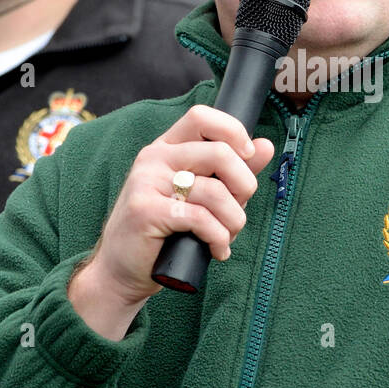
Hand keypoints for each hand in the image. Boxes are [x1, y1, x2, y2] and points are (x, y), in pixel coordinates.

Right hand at [68, 105, 275, 339]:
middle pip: (220, 153)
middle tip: (239, 211)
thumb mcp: (202, 197)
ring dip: (234, 221)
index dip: (234, 132)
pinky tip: (216, 250)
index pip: (202, 117)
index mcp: (167, 148)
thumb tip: (266, 146)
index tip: (248, 158)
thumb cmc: (166, 233)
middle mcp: (154, 158)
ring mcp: (147, 182)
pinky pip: (201, 218)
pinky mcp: (146, 211)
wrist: (122, 271)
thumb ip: (232, 171)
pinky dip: (218, 238)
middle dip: (244, 186)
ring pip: (216, 191)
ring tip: (226, 238)